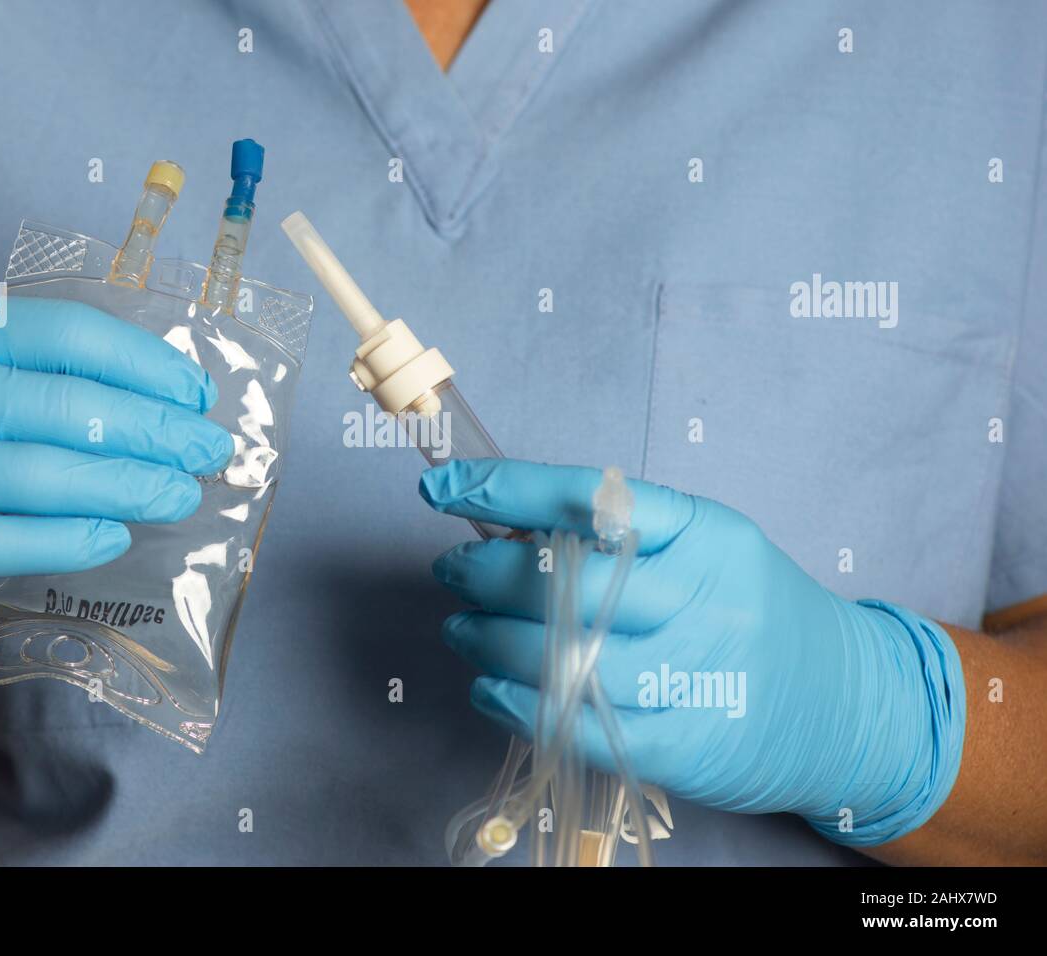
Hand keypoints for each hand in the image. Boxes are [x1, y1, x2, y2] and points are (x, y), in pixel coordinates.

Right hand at [0, 297, 232, 669]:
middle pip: (68, 406)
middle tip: (210, 453)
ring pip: (44, 475)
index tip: (198, 397)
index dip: (147, 366)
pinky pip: (8, 539)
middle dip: (156, 432)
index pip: (69, 334)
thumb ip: (48, 377)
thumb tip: (173, 401)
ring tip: (179, 496)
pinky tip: (114, 536)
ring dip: (128, 487)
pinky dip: (71, 540)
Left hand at [421, 458, 964, 845]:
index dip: (508, 489)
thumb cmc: (753, 614)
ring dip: (490, 640)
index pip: (593, 497)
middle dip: (488, 572)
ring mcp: (694, 675)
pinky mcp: (682, 745)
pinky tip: (489, 688)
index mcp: (706, 533)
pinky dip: (515, 705)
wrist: (848, 706)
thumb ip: (623, 538)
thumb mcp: (708, 549)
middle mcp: (703, 598)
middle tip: (454, 569)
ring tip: (462, 628)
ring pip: (563, 655)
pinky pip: (577, 723)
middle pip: (569, 579)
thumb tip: (508, 528)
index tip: (446, 487)